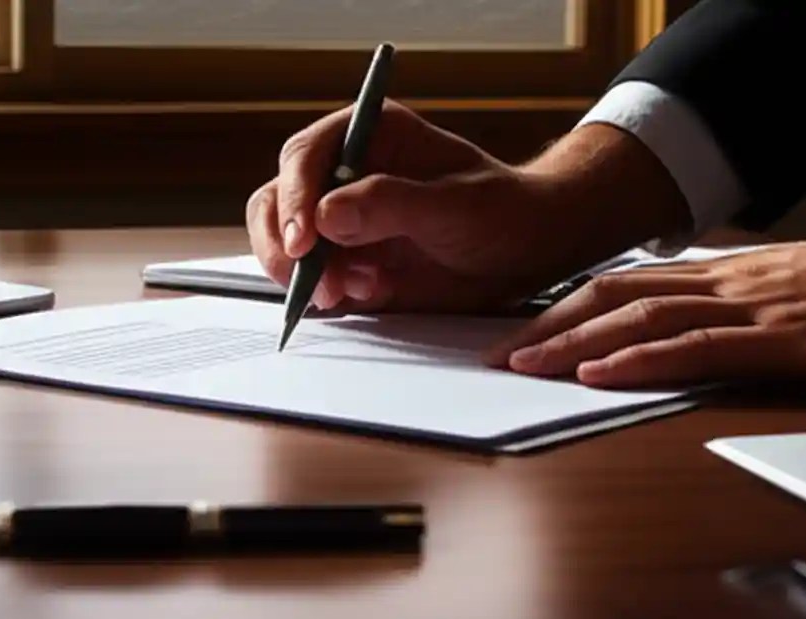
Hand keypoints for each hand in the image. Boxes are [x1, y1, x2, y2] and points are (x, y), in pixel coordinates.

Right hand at [246, 102, 688, 313]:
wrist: (527, 253)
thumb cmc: (502, 211)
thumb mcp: (455, 204)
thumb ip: (390, 204)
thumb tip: (326, 213)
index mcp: (368, 136)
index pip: (305, 156)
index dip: (294, 195)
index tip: (305, 238)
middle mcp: (344, 175)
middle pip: (277, 200)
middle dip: (283, 243)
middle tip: (308, 279)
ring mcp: (341, 222)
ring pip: (286, 244)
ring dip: (303, 275)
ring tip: (350, 292)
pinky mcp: (349, 264)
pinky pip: (313, 280)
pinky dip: (327, 294)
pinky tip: (368, 295)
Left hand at [484, 230, 805, 387]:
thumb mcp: (777, 295)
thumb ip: (723, 309)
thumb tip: (670, 328)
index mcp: (721, 276)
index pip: (623, 286)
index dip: (564, 308)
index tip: (520, 333)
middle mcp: (722, 284)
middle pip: (615, 296)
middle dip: (550, 326)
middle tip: (498, 356)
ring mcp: (748, 308)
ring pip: (643, 318)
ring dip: (578, 344)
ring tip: (527, 366)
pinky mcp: (780, 339)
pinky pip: (699, 349)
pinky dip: (643, 360)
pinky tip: (603, 373)